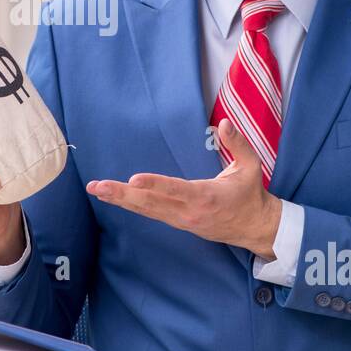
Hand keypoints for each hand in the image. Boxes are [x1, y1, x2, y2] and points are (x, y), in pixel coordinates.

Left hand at [84, 117, 281, 256]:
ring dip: (120, 199)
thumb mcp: (251, 166)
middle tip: (97, 186)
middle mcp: (188, 211)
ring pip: (146, 210)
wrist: (254, 227)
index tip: (134, 179)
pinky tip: (114, 197)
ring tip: (96, 190)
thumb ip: (238, 144)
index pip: (176, 189)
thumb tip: (225, 122)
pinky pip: (150, 213)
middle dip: (122, 194)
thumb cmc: (250, 193)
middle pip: (151, 203)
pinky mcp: (177, 222)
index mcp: (206, 196)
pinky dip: (131, 205)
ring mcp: (181, 220)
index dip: (154, 184)